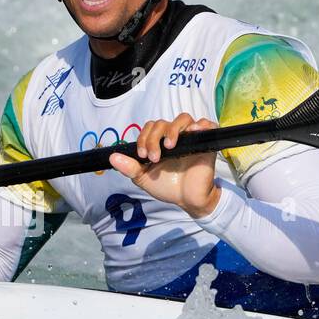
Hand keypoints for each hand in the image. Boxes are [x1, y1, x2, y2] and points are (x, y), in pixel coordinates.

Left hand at [108, 113, 222, 218]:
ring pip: (183, 118)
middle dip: (153, 138)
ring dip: (173, 130)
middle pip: (162, 123)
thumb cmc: (166, 186)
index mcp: (159, 142)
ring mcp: (190, 138)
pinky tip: (193, 132)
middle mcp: (174, 137)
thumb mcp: (144, 178)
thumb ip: (129, 168)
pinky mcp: (205, 142)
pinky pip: (206, 124)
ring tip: (170, 146)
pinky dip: (200, 124)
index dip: (143, 138)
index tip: (142, 155)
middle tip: (153, 157)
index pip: (149, 128)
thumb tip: (112, 158)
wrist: (188, 199)